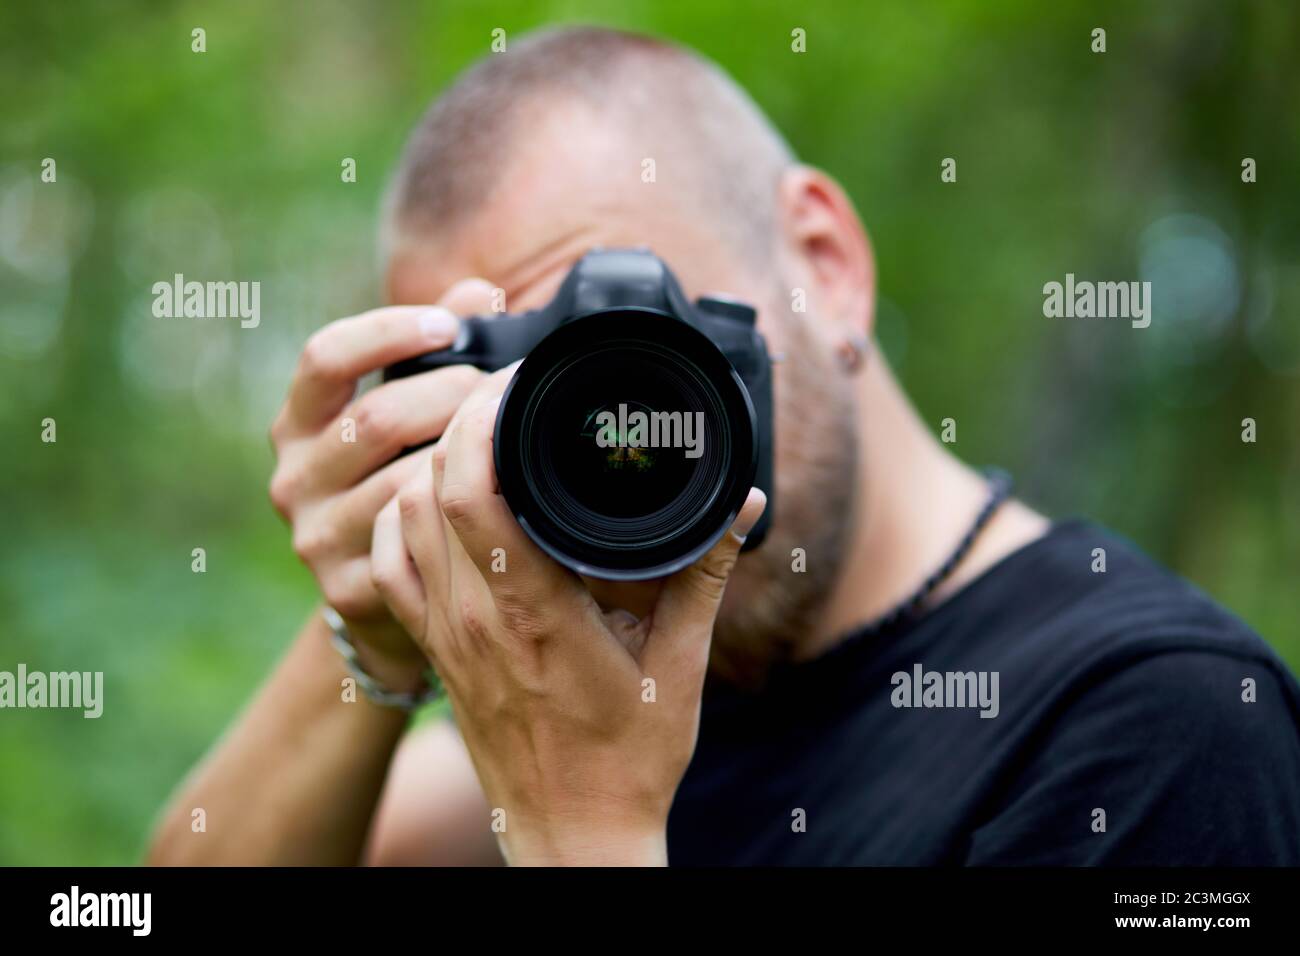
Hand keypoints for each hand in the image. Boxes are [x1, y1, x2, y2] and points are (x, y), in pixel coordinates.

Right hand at [268, 280, 495, 687]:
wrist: (384, 592)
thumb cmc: (401, 476)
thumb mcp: (403, 409)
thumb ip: (432, 348)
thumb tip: (480, 292)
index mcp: (299, 422)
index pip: (325, 357)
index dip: (388, 332)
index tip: (448, 326)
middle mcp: (294, 476)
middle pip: (378, 418)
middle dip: (450, 396)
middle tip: (496, 391)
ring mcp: (316, 534)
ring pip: (403, 481)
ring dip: (463, 457)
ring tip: (503, 441)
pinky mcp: (347, 586)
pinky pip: (416, 539)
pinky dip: (459, 512)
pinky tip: (491, 498)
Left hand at [370, 375, 765, 863]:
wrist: (572, 835)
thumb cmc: (629, 761)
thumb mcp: (681, 664)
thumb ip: (706, 574)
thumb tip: (741, 501)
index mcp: (535, 612)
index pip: (476, 488)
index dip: (485, 416)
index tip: (519, 380)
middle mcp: (474, 619)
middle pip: (431, 487)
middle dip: (459, 421)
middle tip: (503, 392)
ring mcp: (444, 638)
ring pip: (403, 520)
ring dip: (429, 465)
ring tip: (476, 436)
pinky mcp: (434, 655)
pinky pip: (389, 570)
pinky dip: (401, 521)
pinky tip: (434, 503)